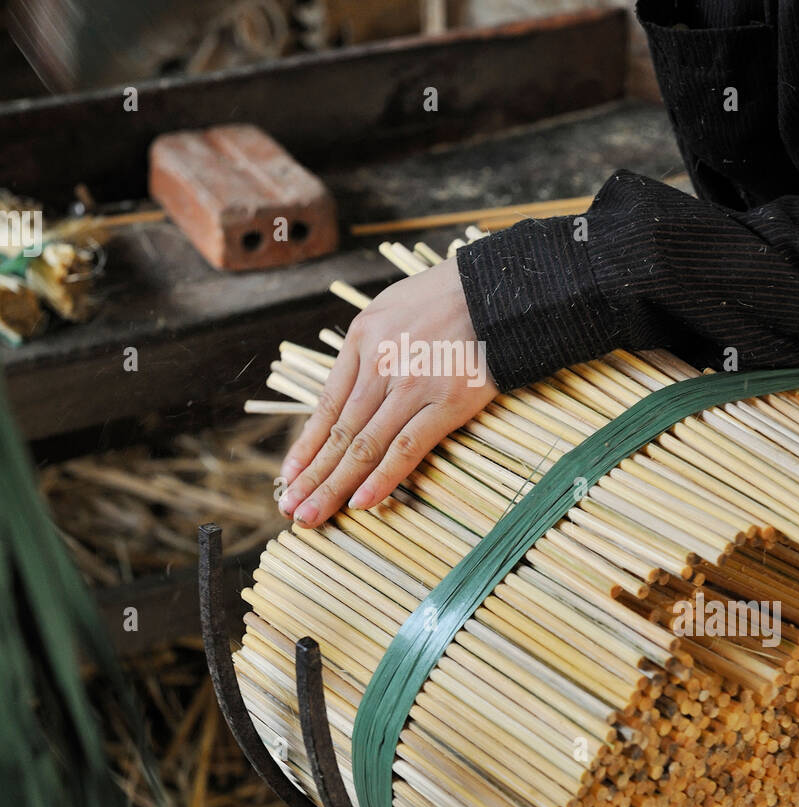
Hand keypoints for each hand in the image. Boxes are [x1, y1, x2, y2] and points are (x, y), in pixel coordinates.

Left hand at [278, 258, 495, 526]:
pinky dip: (382, 478)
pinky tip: (360, 503)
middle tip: (291, 509)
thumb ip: (368, 347)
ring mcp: (412, 385)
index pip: (326, 405)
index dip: (306, 445)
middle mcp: (380, 363)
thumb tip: (349, 390)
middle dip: (312, 476)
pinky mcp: (447, 403)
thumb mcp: (392, 307)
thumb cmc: (449, 297)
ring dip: (335, 485)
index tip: (289, 474)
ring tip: (312, 516)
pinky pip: (407, 447)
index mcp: (363, 338)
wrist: (501, 290)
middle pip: (340, 432)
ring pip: (365, 445)